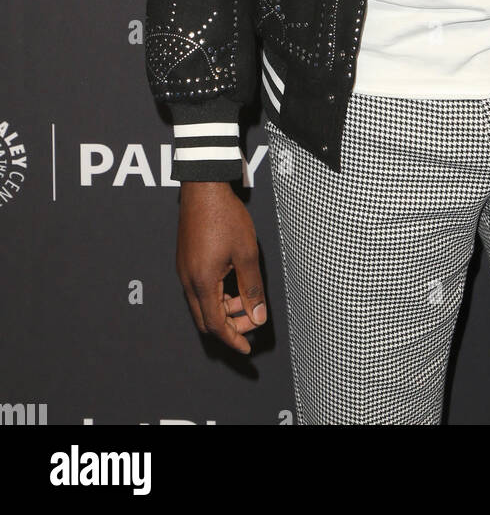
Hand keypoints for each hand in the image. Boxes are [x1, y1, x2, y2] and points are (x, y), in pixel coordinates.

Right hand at [176, 181, 266, 354]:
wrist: (203, 188)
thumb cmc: (225, 217)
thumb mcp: (246, 253)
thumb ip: (252, 288)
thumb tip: (258, 316)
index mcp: (202, 282)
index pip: (216, 325)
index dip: (233, 339)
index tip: (247, 348)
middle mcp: (188, 280)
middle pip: (205, 320)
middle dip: (229, 326)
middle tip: (251, 321)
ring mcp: (183, 270)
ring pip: (201, 305)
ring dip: (223, 309)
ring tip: (245, 299)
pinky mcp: (185, 261)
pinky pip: (198, 290)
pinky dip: (215, 296)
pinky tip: (232, 285)